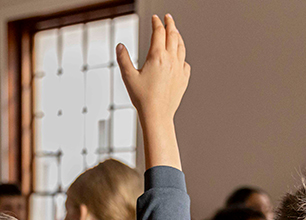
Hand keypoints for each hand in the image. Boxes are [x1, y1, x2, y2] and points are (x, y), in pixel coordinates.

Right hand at [116, 14, 189, 168]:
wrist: (157, 115)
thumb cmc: (142, 98)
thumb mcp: (128, 77)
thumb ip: (123, 59)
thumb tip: (120, 46)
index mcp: (157, 56)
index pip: (159, 32)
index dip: (157, 23)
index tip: (155, 18)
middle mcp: (171, 59)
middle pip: (173, 35)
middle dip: (170, 24)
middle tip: (168, 18)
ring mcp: (179, 69)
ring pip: (181, 47)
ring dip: (178, 37)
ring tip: (175, 32)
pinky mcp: (184, 79)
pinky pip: (185, 63)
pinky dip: (182, 56)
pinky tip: (179, 58)